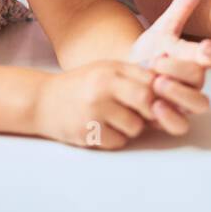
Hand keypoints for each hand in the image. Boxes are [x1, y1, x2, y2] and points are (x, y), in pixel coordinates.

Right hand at [33, 59, 209, 149]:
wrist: (41, 101)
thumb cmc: (81, 84)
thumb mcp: (106, 69)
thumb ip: (135, 75)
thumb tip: (169, 87)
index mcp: (109, 72)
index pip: (150, 82)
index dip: (160, 93)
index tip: (160, 98)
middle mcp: (101, 91)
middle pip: (147, 103)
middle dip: (151, 111)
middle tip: (146, 113)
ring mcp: (93, 113)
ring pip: (135, 127)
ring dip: (134, 127)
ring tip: (119, 119)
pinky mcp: (86, 134)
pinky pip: (118, 142)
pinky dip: (117, 138)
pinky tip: (104, 129)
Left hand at [128, 0, 210, 132]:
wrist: (127, 74)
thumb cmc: (149, 52)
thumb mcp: (162, 27)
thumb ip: (181, 8)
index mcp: (198, 58)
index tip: (205, 48)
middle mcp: (195, 82)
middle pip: (200, 80)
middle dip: (181, 71)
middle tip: (158, 63)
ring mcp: (185, 102)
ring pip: (196, 106)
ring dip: (177, 95)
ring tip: (155, 83)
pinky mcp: (172, 120)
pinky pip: (180, 126)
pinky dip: (169, 118)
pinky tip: (152, 107)